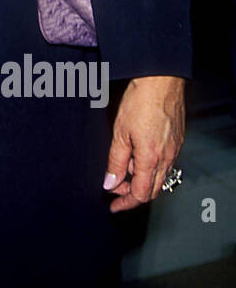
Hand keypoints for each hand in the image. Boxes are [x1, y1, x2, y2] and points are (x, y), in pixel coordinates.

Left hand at [103, 76, 185, 211]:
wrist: (160, 81)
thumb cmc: (140, 102)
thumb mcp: (120, 134)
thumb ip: (116, 162)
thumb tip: (110, 183)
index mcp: (151, 159)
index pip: (141, 194)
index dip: (125, 203)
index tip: (113, 206)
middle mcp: (167, 158)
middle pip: (152, 190)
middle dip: (132, 194)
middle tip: (114, 188)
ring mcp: (174, 150)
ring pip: (159, 177)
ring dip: (141, 180)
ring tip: (122, 169)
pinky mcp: (177, 141)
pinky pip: (165, 164)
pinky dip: (149, 168)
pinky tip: (137, 156)